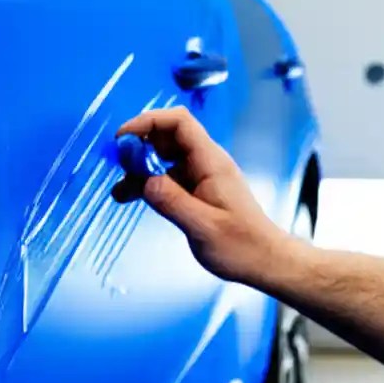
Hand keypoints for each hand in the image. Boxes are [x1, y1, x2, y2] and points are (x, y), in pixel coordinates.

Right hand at [112, 107, 297, 284]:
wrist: (264, 261)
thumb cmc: (241, 246)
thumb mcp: (203, 227)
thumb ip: (172, 202)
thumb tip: (143, 181)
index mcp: (211, 162)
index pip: (179, 122)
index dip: (148, 121)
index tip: (123, 139)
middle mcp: (205, 162)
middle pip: (168, 135)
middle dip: (140, 144)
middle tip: (120, 167)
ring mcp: (200, 175)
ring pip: (163, 157)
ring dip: (139, 167)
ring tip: (120, 190)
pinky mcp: (195, 190)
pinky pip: (166, 176)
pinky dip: (147, 183)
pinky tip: (128, 197)